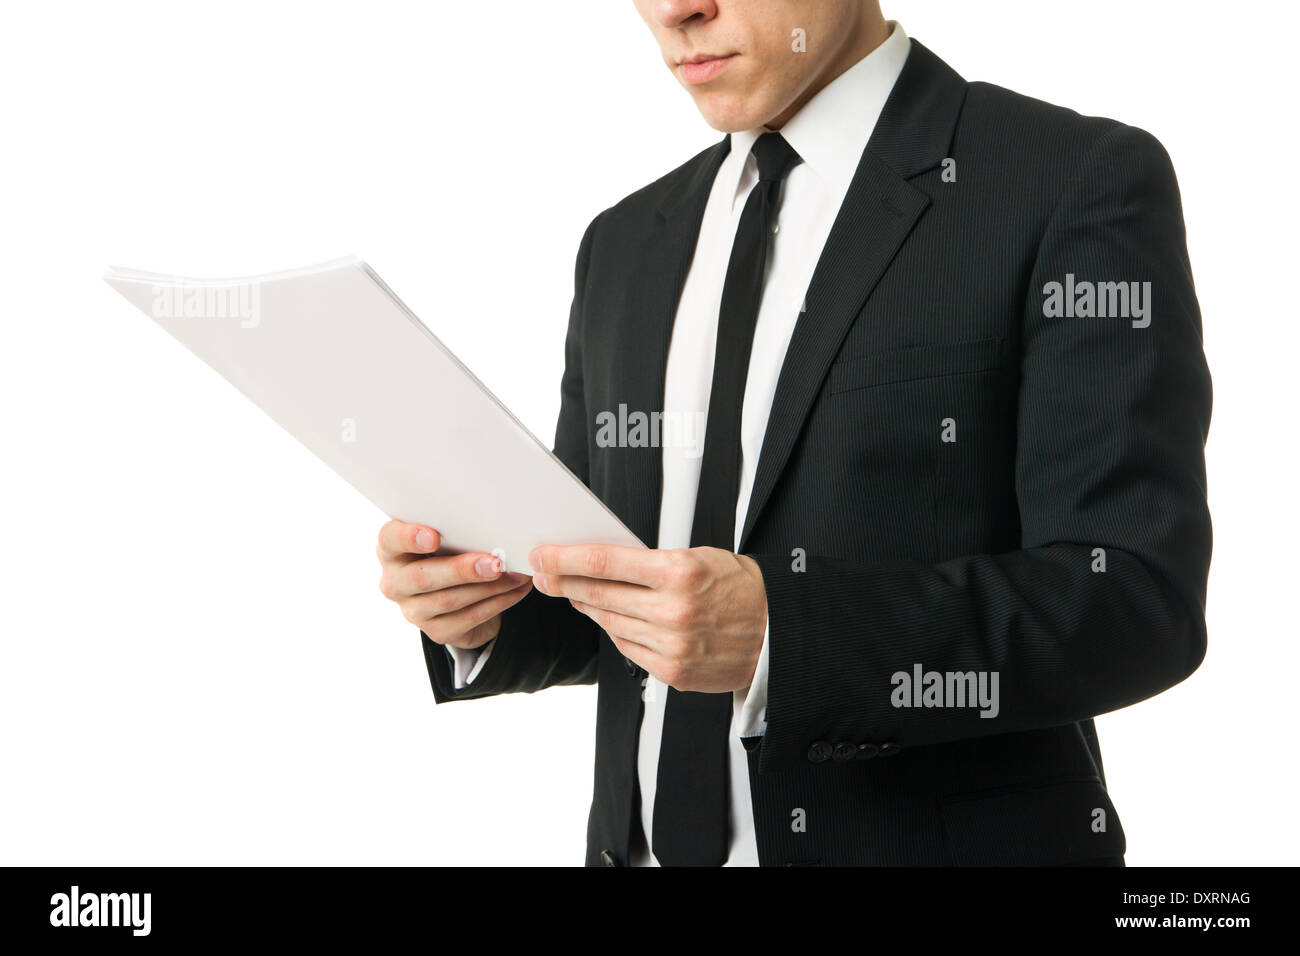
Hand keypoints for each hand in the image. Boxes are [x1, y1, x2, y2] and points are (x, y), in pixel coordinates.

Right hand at [377, 520, 532, 648]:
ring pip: (449, 600)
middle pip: (421, 578)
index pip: (390, 539)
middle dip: (460, 570)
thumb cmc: (451, 552)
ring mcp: (414, 611)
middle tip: (494, 563)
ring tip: (516, 575)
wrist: (460, 593)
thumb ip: (457, 531)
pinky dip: (497, 603)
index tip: (434, 537)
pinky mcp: (437, 631)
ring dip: (488, 588)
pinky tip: (516, 590)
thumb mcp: (448, 538)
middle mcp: (396, 582)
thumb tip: (493, 525)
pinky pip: (468, 618)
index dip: (409, 538)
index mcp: (392, 550)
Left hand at [529, 544, 767, 692]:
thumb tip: (603, 564)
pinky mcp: (672, 670)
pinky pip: (627, 648)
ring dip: (589, 607)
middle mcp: (673, 611)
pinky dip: (617, 631)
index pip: (605, 562)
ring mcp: (671, 645)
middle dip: (564, 583)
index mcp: (679, 573)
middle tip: (545, 575)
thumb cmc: (741, 589)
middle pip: (598, 595)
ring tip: (581, 594)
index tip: (543, 556)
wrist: (777, 632)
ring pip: (609, 622)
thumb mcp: (699, 558)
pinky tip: (617, 619)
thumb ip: (651, 563)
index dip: (566, 559)